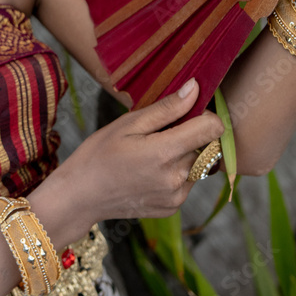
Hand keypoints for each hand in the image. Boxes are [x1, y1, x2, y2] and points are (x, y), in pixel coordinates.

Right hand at [33, 80, 223, 248]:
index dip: (204, 115)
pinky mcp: (173, 207)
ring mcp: (176, 196)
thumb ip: (167, 108)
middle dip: (189, 136)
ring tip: (150, 155)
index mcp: (165, 152)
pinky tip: (149, 172)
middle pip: (205, 145)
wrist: (81, 195)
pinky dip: (175, 174)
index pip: (213, 128)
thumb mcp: (128, 123)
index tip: (187, 112)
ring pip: (198, 164)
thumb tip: (195, 88)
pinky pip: (186, 183)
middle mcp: (176, 178)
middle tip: (157, 135)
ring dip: (183, 155)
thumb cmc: (99, 153)